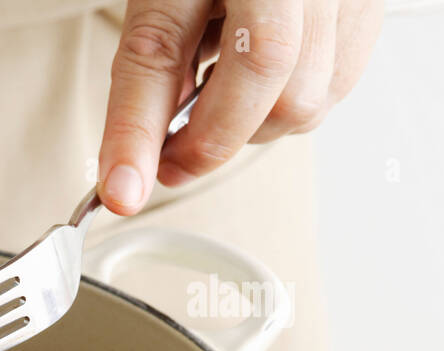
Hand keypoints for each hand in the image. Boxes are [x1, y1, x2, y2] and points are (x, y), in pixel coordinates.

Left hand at [98, 0, 381, 214]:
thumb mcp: (164, 0)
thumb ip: (148, 75)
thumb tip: (129, 170)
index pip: (167, 55)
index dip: (139, 132)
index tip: (121, 192)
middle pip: (263, 90)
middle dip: (211, 138)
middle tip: (170, 151)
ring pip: (307, 103)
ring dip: (252, 122)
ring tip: (218, 85)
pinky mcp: (369, 7)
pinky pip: (335, 87)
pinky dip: (290, 102)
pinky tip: (258, 73)